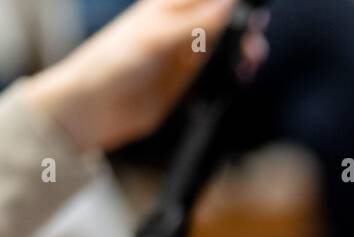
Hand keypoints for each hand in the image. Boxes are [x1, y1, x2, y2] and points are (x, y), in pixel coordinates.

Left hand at [22, 0, 267, 153]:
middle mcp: (181, 26)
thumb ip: (198, 23)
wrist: (96, 107)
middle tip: (253, 40)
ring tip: (250, 60)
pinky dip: (235, 74)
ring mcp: (187, 54)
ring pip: (228, 46)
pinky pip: (221, 73)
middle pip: (225, 19)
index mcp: (170, 4)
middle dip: (244, 26)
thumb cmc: (116, 62)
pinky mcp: (190, 81)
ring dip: (244, 51)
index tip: (255, 10)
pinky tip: (242, 76)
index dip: (235, 3)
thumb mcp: (159, 37)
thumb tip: (232, 3)